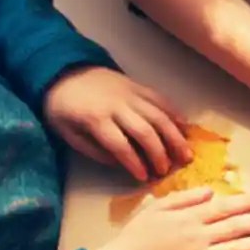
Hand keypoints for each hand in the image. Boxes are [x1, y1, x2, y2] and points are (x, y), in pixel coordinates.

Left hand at [43, 66, 189, 181]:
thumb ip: (93, 150)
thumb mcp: (68, 133)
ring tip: (186, 155)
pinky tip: (186, 129)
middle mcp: (116, 105)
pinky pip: (161, 100)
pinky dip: (175, 114)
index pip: (120, 145)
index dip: (134, 163)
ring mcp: (130, 94)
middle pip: (144, 131)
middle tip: (167, 170)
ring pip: (159, 116)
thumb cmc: (64, 107)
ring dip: (175, 137)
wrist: (63, 71)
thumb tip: (121, 163)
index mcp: (95, 118)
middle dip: (159, 153)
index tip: (144, 178)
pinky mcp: (138, 86)